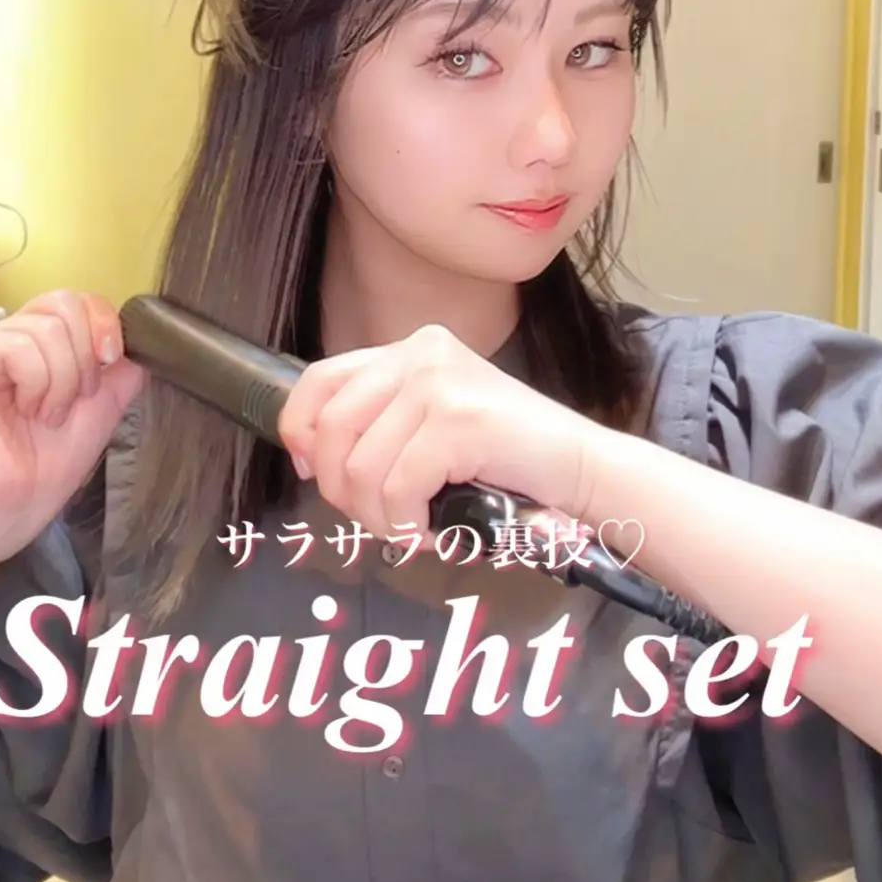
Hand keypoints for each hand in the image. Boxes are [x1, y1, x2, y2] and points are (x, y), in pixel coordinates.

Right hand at [0, 290, 145, 569]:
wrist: (18, 504)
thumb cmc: (51, 461)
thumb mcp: (103, 406)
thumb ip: (122, 370)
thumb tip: (142, 340)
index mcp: (42, 341)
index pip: (78, 299)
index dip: (103, 323)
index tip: (111, 360)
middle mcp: (11, 335)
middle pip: (64, 304)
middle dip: (84, 359)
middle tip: (74, 401)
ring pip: (45, 330)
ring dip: (61, 381)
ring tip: (47, 415)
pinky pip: (17, 347)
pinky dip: (36, 383)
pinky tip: (28, 410)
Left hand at [277, 323, 599, 544]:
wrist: (581, 467)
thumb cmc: (507, 458)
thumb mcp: (435, 421)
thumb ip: (381, 423)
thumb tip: (309, 456)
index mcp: (411, 349)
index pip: (319, 380)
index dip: (299, 431)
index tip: (312, 471)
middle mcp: (420, 356)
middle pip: (330, 430)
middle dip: (343, 491)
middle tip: (379, 518)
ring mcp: (440, 385)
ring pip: (360, 468)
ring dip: (379, 518)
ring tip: (412, 528)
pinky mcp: (458, 422)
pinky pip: (397, 489)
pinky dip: (406, 525)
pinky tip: (433, 532)